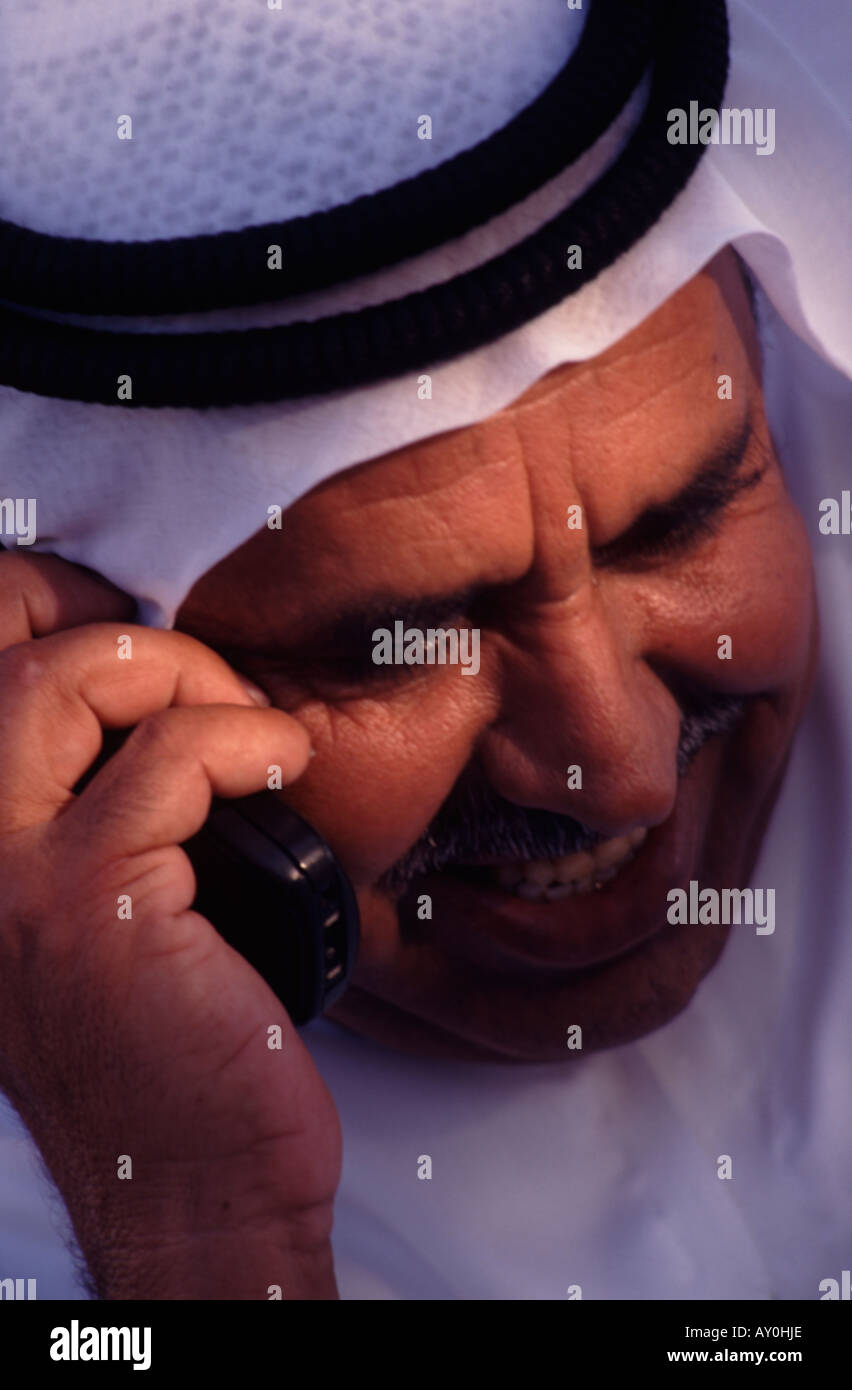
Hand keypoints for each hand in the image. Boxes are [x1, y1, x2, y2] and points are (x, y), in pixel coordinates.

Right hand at [0, 553, 340, 1298]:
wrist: (189, 1184)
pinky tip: (281, 765)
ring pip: (63, 685)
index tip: (139, 630)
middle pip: (2, 657)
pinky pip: (170, 760)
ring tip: (241, 720)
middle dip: (116, 633)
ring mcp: (10, 882)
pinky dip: (242, 738)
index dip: (45, 613)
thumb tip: (166, 698)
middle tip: (203, 679)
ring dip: (175, 671)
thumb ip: (102, 804)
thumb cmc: (167, 1044)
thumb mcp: (104, 909)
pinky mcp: (91, 908)